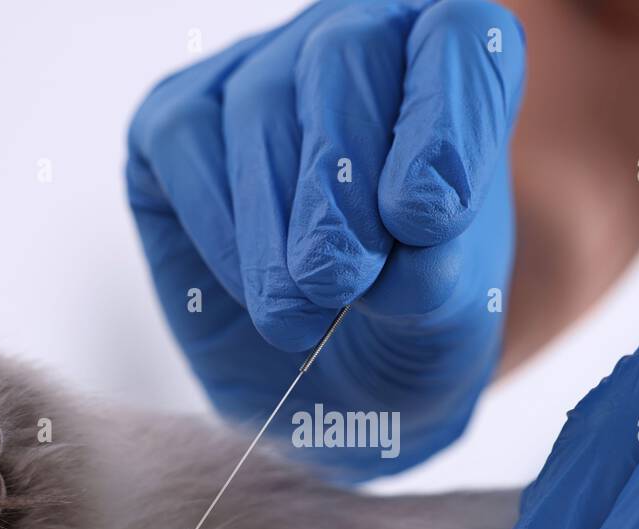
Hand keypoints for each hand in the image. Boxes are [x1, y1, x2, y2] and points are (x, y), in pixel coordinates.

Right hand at [127, 0, 524, 478]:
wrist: (333, 382)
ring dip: (275, 225)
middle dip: (340, 175)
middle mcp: (355, 47)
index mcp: (449, 72)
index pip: (461, 37)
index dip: (446, 116)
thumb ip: (439, 267)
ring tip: (297, 316)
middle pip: (344, 54)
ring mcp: (260, 73)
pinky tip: (251, 288)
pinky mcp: (177, 120)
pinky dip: (217, 223)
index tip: (425, 219)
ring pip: (259, 106)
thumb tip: (404, 220)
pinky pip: (185, 140)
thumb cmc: (408, 327)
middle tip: (338, 280)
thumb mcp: (449, 317)